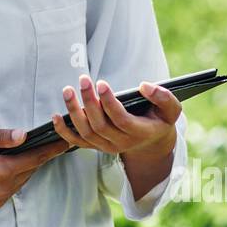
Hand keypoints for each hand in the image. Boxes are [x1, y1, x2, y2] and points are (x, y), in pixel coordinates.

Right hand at [0, 128, 70, 212]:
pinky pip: (9, 189)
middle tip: (45, 141)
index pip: (35, 159)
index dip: (51, 149)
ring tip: (23, 151)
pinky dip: (12, 177)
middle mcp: (1, 189)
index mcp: (0, 171)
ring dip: (23, 167)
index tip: (66, 142)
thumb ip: (0, 137)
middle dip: (37, 156)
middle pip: (28, 170)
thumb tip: (24, 135)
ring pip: (20, 180)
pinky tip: (5, 165)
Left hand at [51, 74, 180, 156]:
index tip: (102, 83)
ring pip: (85, 132)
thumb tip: (144, 86)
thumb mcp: (171, 109)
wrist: (152, 140)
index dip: (109, 102)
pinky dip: (64, 131)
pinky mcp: (96, 146)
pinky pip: (76, 142)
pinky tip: (55, 116)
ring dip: (74, 112)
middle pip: (99, 125)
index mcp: (140, 132)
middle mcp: (121, 143)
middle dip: (89, 101)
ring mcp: (107, 147)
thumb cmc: (160, 118)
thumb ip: (163, 97)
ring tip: (68, 90)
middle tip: (84, 80)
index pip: (120, 119)